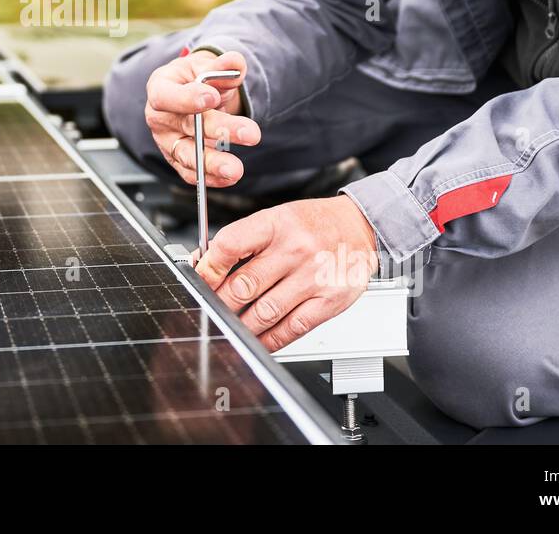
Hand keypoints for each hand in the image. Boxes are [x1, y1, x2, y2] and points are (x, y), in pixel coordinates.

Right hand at [144, 49, 259, 188]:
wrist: (197, 95)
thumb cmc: (198, 78)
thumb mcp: (209, 66)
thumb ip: (223, 65)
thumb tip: (235, 62)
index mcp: (160, 87)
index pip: (165, 95)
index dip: (187, 98)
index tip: (212, 98)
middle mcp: (160, 117)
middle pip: (185, 126)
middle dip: (218, 130)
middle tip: (249, 133)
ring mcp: (167, 142)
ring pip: (186, 155)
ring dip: (212, 163)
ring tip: (236, 169)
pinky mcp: (177, 160)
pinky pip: (191, 173)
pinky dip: (210, 177)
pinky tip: (229, 177)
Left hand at [193, 196, 379, 351]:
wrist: (360, 227)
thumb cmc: (313, 224)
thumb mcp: (277, 218)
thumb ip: (243, 241)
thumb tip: (206, 265)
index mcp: (277, 224)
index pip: (231, 244)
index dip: (208, 267)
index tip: (198, 278)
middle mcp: (295, 249)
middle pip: (244, 285)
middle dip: (220, 302)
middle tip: (210, 309)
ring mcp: (314, 277)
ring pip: (264, 312)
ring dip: (240, 325)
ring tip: (229, 326)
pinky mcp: (329, 301)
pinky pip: (292, 328)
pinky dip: (269, 339)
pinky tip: (257, 339)